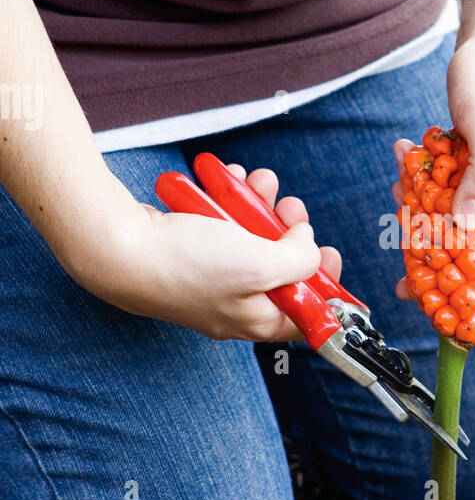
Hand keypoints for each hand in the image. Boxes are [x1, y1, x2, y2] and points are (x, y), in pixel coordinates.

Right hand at [64, 164, 341, 341]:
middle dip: (288, 230)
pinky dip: (228, 200)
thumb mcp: (260, 265)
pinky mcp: (189, 249)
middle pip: (279, 267)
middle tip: (290, 208)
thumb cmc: (186, 264)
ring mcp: (209, 275)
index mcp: (255, 320)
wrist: (119, 246)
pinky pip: (222, 224)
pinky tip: (227, 180)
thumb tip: (309, 248)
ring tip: (258, 182)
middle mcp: (233, 302)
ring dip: (259, 205)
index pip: (304, 314)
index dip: (324, 284)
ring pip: (250, 237)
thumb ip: (297, 261)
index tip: (330, 253)